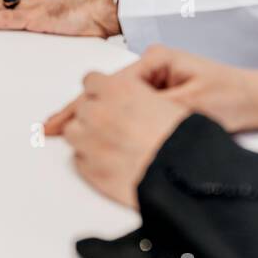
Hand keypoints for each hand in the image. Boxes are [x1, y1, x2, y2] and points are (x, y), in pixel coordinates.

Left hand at [0, 0, 120, 37]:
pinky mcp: (35, 18)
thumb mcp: (76, 20)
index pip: (14, 1)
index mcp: (45, 3)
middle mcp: (36, 2)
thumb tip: (63, 28)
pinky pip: (5, 20)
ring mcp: (34, 9)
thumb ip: (64, 23)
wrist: (107, 10)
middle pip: (1, 1)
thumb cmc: (97, 16)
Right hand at [45, 45, 257, 136]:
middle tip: (50, 128)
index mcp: (156, 60)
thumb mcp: (188, 107)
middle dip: (79, 107)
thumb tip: (119, 118)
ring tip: (63, 129)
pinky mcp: (160, 90)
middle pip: (105, 88)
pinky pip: (128, 103)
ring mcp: (155, 76)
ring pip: (114, 96)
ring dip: (93, 113)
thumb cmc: (229, 99)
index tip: (62, 122)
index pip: (111, 83)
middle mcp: (152, 63)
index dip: (83, 104)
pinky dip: (111, 116)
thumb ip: (151, 111)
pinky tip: (96, 128)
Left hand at [62, 68, 189, 209]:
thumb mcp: (168, 102)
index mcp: (118, 90)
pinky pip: (79, 160)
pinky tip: (111, 162)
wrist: (184, 177)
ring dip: (87, 136)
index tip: (107, 98)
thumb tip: (134, 102)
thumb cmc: (183, 142)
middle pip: (81, 107)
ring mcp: (90, 141)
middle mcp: (99, 112)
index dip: (102, 91)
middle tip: (115, 126)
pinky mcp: (89, 169)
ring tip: (110, 145)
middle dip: (95, 114)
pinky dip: (91, 161)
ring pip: (73, 132)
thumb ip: (139, 97)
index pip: (92, 80)